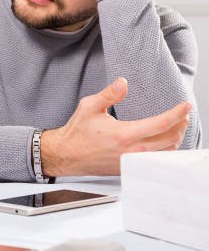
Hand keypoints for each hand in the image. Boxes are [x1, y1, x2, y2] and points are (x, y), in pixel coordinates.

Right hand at [41, 77, 190, 176]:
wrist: (66, 154)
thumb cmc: (77, 131)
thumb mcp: (89, 106)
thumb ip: (109, 94)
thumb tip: (123, 82)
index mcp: (124, 134)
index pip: (161, 124)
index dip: (177, 113)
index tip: (185, 106)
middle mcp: (131, 150)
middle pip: (170, 140)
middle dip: (180, 126)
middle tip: (182, 116)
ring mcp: (131, 161)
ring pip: (165, 153)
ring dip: (174, 139)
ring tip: (175, 128)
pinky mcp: (129, 168)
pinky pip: (154, 160)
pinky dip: (164, 151)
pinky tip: (162, 143)